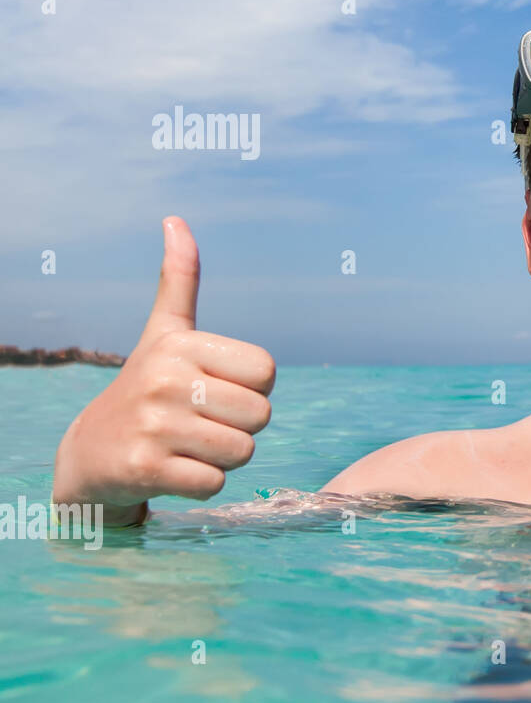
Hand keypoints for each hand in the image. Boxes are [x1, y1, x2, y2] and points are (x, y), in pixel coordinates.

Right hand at [52, 216, 275, 517]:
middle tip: (200, 421)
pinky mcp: (145, 469)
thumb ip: (179, 280)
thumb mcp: (163, 332)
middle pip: (260, 415)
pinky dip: (203, 482)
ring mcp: (153, 426)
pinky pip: (215, 482)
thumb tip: (175, 219)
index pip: (268, 371)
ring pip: (243, 451)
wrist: (90, 453)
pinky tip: (173, 469)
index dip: (252, 387)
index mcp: (181, 345)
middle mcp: (165, 380)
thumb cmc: (146, 387)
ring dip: (223, 456)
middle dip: (239, 425)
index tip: (216, 388)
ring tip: (187, 444)